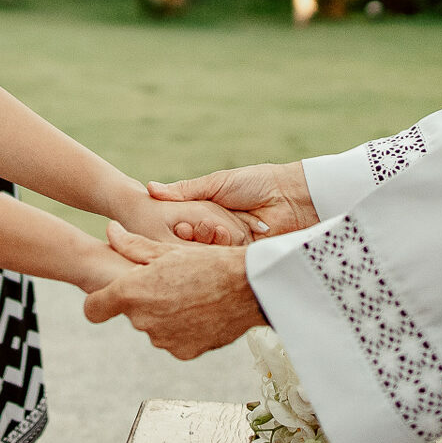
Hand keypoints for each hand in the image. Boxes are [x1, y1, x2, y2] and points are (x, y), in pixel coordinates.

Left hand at [81, 222, 264, 358]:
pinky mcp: (183, 352)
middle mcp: (143, 320)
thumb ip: (131, 245)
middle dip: (144, 301)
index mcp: (132, 293)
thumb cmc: (207, 262)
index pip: (93, 310)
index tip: (106, 299)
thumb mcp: (167, 250)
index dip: (98, 303)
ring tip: (189, 296)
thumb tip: (111, 231)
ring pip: (154, 326)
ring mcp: (163, 340)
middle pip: (131, 314)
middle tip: (170, 285)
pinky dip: (182, 329)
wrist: (248, 288)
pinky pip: (174, 340)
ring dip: (164, 315)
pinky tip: (200, 312)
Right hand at [149, 161, 318, 243]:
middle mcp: (219, 231)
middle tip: (186, 228)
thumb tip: (151, 189)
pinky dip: (223, 251)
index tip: (172, 224)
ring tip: (209, 229)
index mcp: (210, 213)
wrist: (290, 196)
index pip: (185, 226)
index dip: (178, 226)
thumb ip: (185, 191)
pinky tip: (220, 243)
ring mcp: (232, 246)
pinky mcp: (245, 257)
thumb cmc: (255, 183)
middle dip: (190, 235)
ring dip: (207, 241)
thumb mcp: (215, 183)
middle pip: (195, 241)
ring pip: (210, 251)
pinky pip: (228, 259)